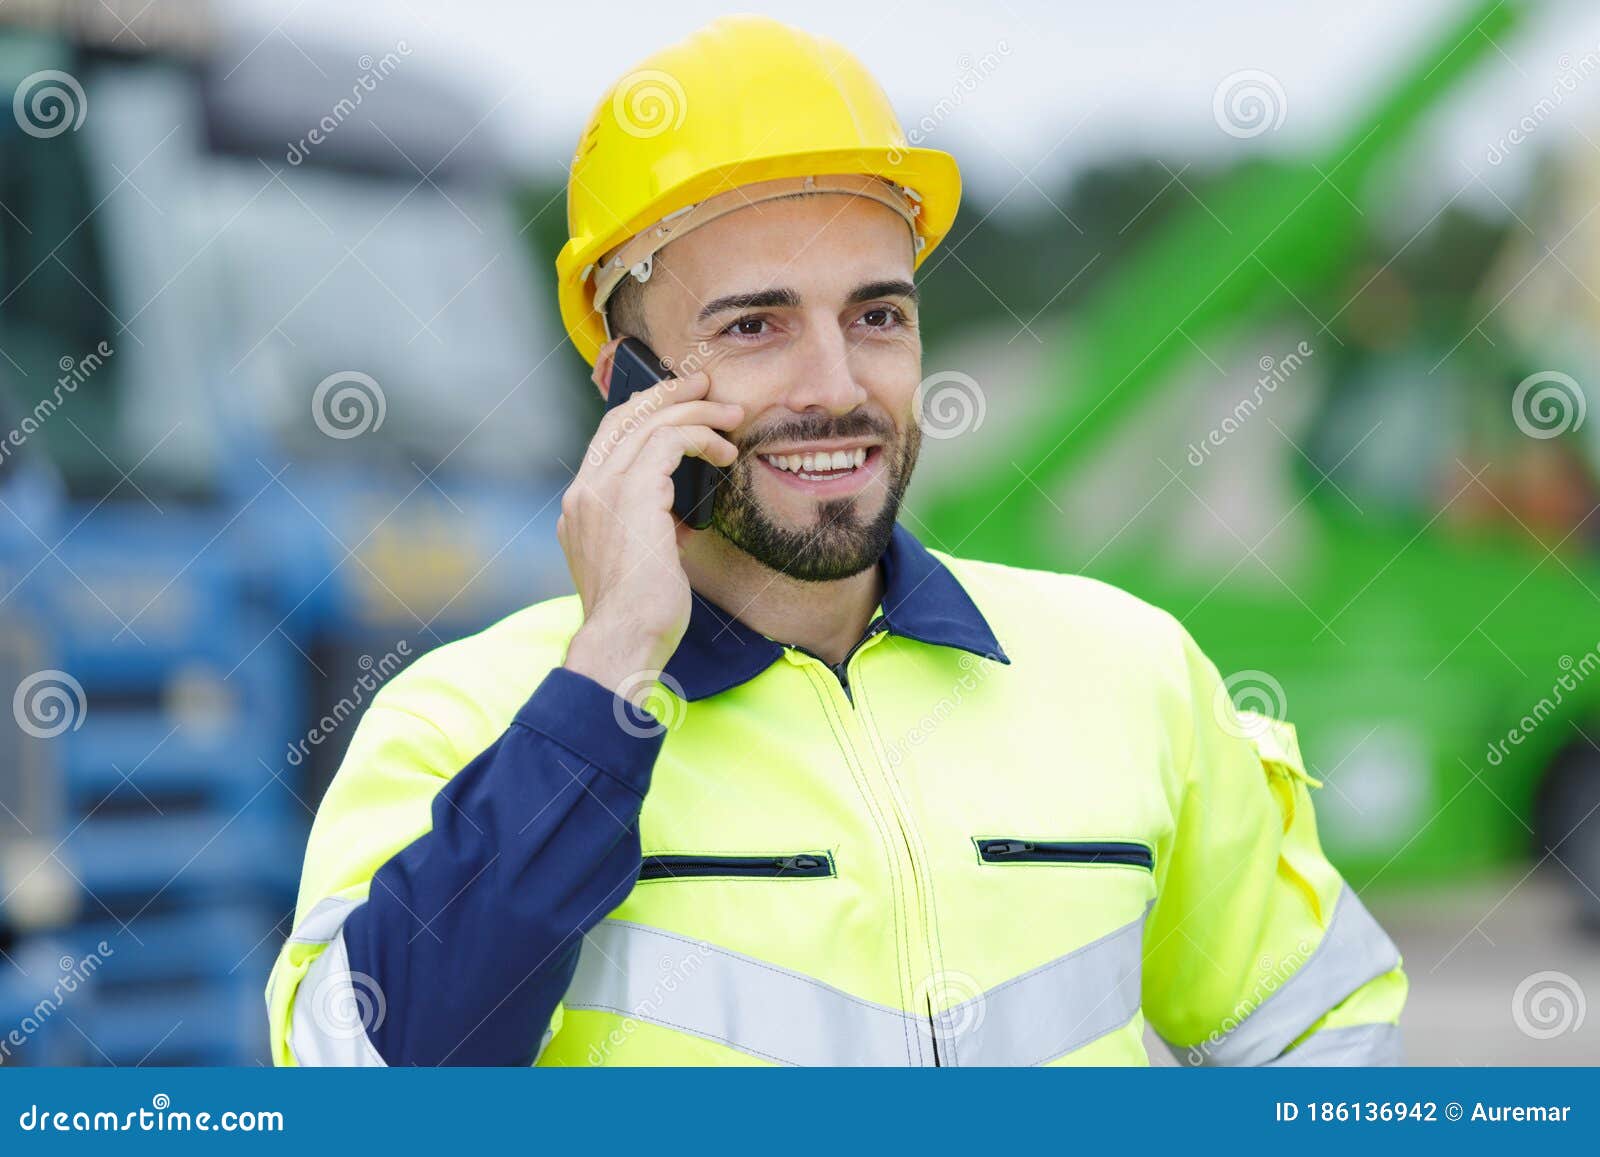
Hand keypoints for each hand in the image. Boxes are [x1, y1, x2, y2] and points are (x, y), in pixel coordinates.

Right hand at [558, 345, 741, 704]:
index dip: (644, 413)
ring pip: (649, 422)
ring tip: (731, 417)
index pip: (608, 439)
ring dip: (695, 412)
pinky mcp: (631, 493)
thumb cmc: (640, 616)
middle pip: (624, 417)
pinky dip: (700, 436)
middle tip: (705, 387)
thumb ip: (646, 529)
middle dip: (668, 394)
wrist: (624, 641)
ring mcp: (602, 490)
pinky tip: (723, 452)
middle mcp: (584, 492)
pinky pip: (669, 440)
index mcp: (581, 508)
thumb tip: (675, 513)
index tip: (680, 406)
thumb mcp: (640, 562)